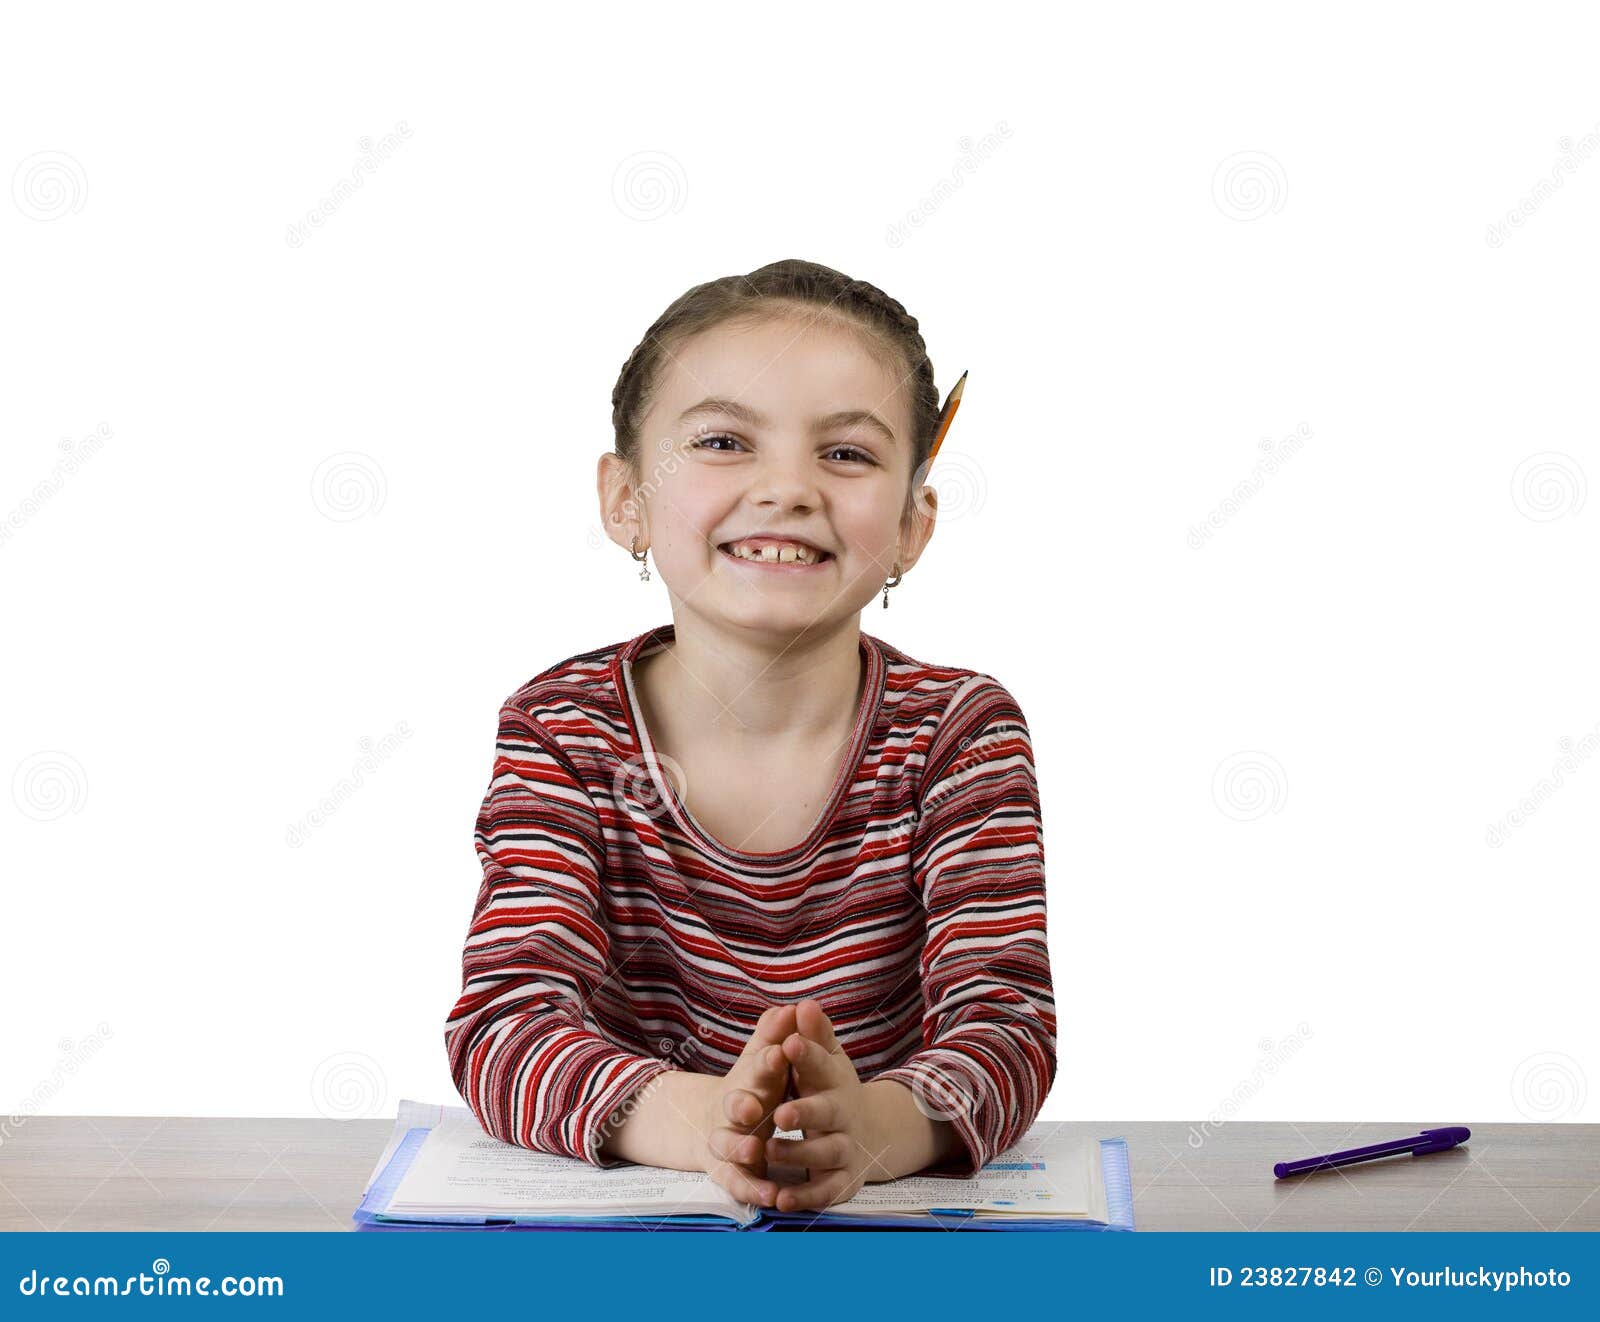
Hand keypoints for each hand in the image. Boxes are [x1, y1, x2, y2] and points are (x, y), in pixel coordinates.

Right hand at [697, 1004, 797, 1206]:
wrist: (713, 1124)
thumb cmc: (752, 1087)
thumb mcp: (764, 1061)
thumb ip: (777, 1037)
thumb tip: (794, 1006)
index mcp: (749, 1080)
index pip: (756, 1066)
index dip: (766, 1060)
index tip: (779, 1053)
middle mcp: (734, 1109)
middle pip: (733, 1104)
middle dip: (740, 1104)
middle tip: (752, 1106)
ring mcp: (727, 1140)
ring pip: (728, 1145)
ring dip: (740, 1147)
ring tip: (754, 1149)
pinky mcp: (729, 1171)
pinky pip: (739, 1183)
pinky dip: (753, 1189)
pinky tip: (771, 1196)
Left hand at [765, 998, 882, 1211]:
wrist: (870, 1133)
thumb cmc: (833, 1090)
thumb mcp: (826, 1061)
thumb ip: (814, 1036)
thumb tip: (805, 1004)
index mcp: (836, 1080)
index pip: (824, 1063)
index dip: (808, 1054)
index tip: (789, 1043)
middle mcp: (844, 1115)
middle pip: (828, 1112)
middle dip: (806, 1112)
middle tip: (780, 1114)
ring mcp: (846, 1148)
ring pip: (825, 1153)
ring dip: (799, 1154)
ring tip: (770, 1151)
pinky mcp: (843, 1180)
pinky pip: (826, 1190)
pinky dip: (805, 1196)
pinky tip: (781, 1199)